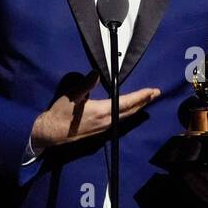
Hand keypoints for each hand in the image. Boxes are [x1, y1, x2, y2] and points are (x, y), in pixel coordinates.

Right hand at [30, 70, 159, 153]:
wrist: (51, 133)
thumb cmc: (60, 114)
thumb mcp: (71, 97)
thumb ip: (85, 85)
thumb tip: (96, 74)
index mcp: (102, 112)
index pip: (127, 103)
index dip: (141, 96)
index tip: (152, 91)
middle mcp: (107, 121)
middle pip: (131, 111)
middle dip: (145, 101)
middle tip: (156, 93)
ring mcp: (105, 127)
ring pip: (127, 116)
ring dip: (138, 107)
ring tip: (147, 100)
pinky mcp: (101, 130)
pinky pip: (121, 120)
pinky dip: (129, 113)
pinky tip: (130, 110)